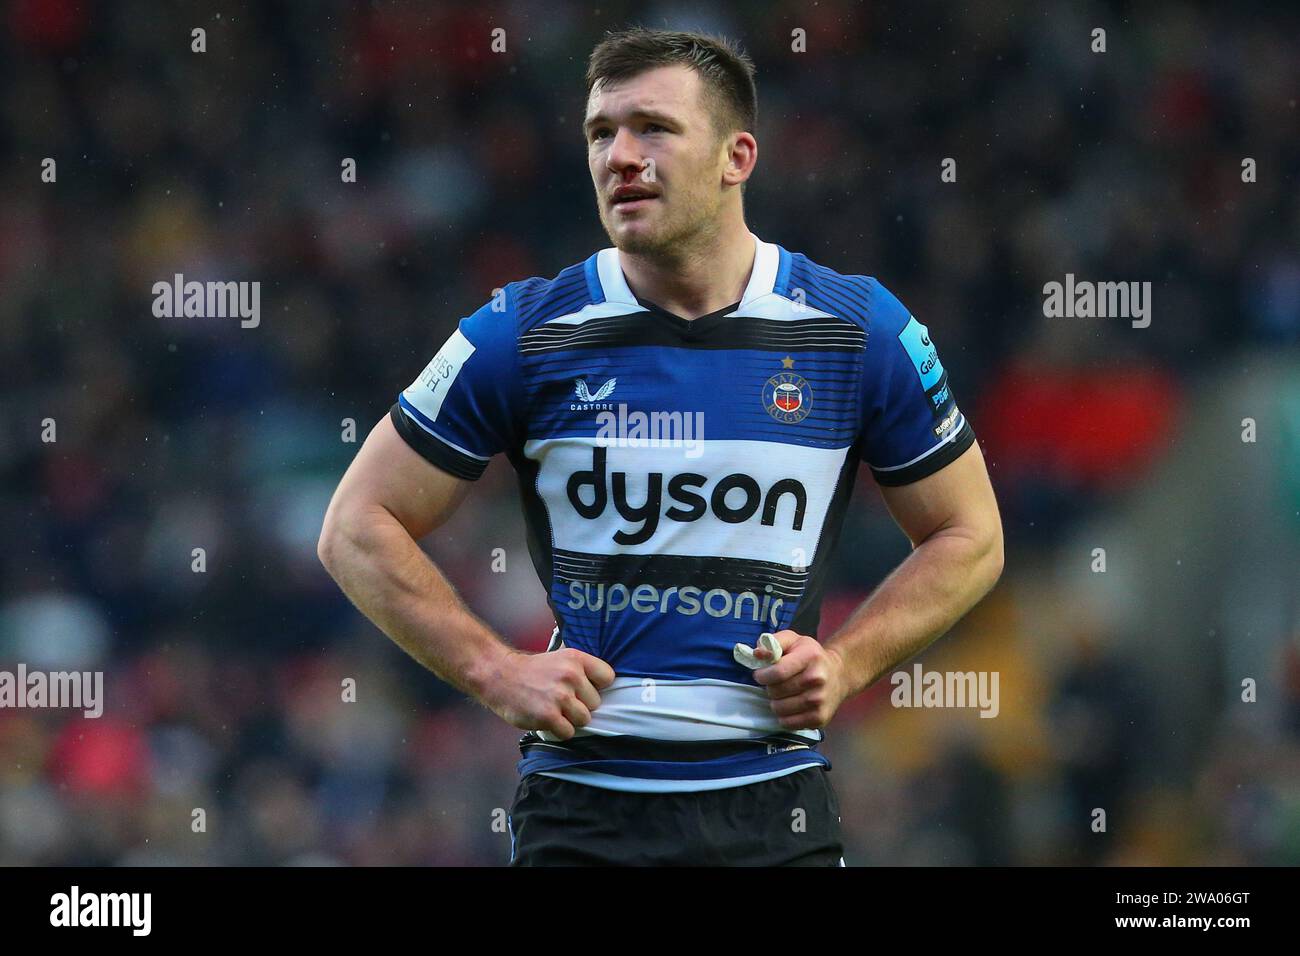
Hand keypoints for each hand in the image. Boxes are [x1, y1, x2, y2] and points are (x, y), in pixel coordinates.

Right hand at [481, 647, 615, 739]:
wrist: (499, 676)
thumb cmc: (533, 671)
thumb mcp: (560, 658)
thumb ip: (583, 670)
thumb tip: (608, 690)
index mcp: (576, 659)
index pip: (608, 677)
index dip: (597, 687)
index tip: (583, 688)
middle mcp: (570, 676)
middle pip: (596, 703)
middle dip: (580, 705)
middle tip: (560, 699)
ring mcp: (559, 697)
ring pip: (584, 720)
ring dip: (570, 719)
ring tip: (554, 709)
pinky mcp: (548, 716)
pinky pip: (569, 732)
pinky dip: (559, 730)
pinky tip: (547, 719)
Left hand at [752, 629, 850, 729]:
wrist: (838, 674)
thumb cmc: (810, 656)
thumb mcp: (793, 640)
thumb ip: (773, 642)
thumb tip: (757, 653)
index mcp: (810, 657)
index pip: (778, 672)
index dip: (762, 675)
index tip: (760, 675)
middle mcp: (817, 679)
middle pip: (776, 691)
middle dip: (770, 687)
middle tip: (777, 683)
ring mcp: (819, 700)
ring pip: (779, 709)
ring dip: (776, 702)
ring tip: (783, 694)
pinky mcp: (820, 718)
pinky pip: (788, 723)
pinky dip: (784, 716)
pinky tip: (790, 706)